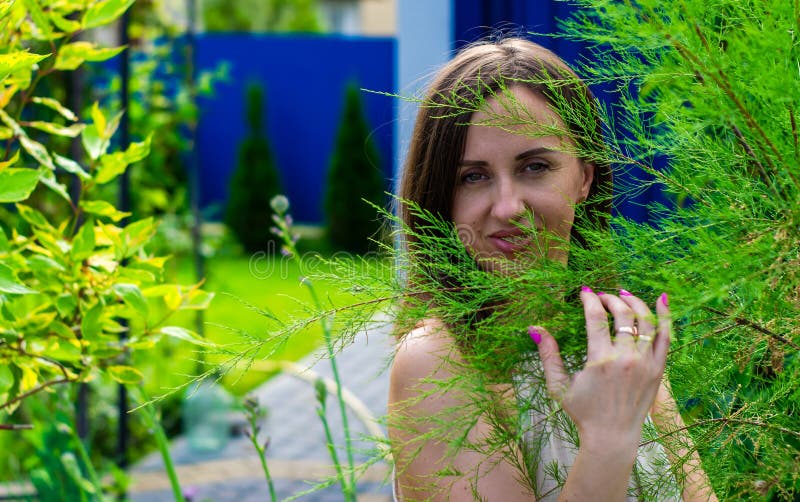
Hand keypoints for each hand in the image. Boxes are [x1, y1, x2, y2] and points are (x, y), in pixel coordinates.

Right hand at [530, 288, 670, 450]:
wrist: (612, 436)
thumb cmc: (584, 412)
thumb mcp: (559, 386)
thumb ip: (548, 355)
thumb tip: (535, 329)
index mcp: (600, 360)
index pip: (596, 317)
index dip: (589, 300)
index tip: (583, 293)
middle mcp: (626, 359)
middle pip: (622, 314)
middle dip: (610, 299)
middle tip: (600, 297)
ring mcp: (646, 363)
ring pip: (645, 320)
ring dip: (634, 302)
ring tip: (623, 296)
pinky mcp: (658, 369)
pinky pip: (666, 336)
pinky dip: (665, 316)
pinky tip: (660, 299)